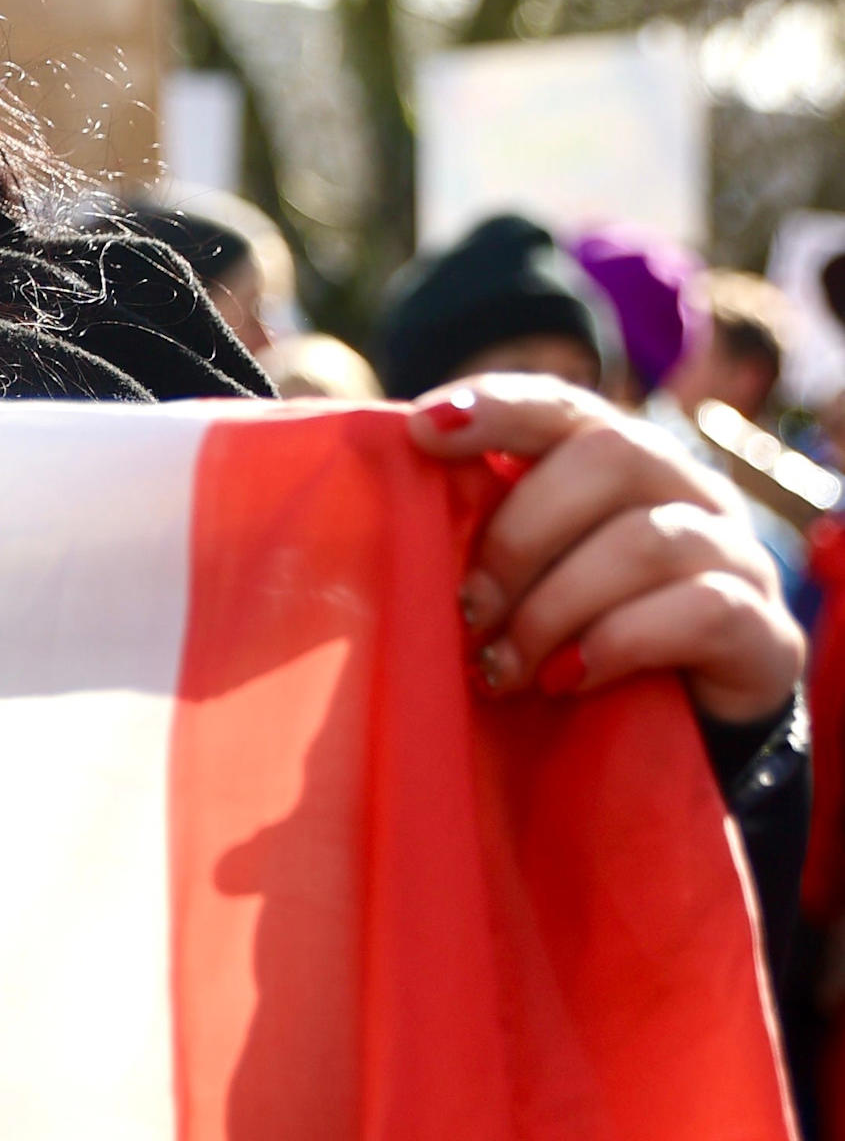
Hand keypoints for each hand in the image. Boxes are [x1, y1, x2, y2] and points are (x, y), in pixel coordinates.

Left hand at [407, 374, 804, 728]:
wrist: (690, 734)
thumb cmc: (581, 649)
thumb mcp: (528, 593)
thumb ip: (481, 553)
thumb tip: (377, 538)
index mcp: (623, 463)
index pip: (565, 406)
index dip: (499, 407)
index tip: (423, 429)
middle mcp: (686, 491)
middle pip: (612, 457)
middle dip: (520, 536)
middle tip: (466, 613)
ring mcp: (734, 555)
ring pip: (649, 541)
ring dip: (555, 607)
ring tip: (502, 671)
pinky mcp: (763, 631)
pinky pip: (699, 611)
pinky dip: (616, 644)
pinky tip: (566, 681)